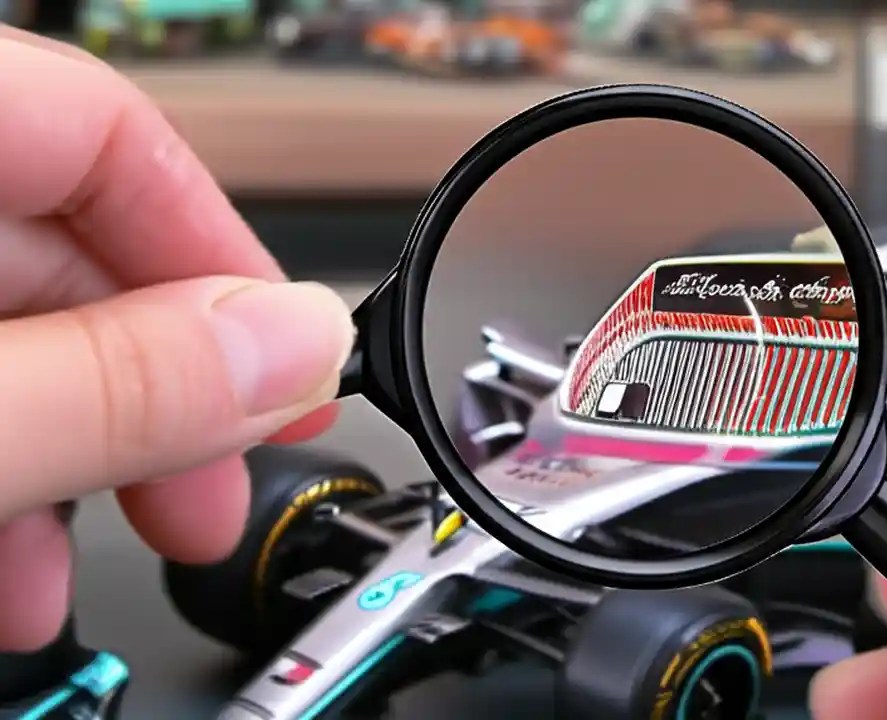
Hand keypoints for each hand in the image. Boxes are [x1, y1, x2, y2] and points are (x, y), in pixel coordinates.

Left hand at [0, 31, 353, 650]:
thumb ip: (115, 388)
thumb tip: (291, 350)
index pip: (100, 124)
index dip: (220, 253)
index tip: (287, 375)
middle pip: (54, 241)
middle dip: (150, 397)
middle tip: (206, 498)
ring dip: (68, 457)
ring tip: (79, 571)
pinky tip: (2, 560)